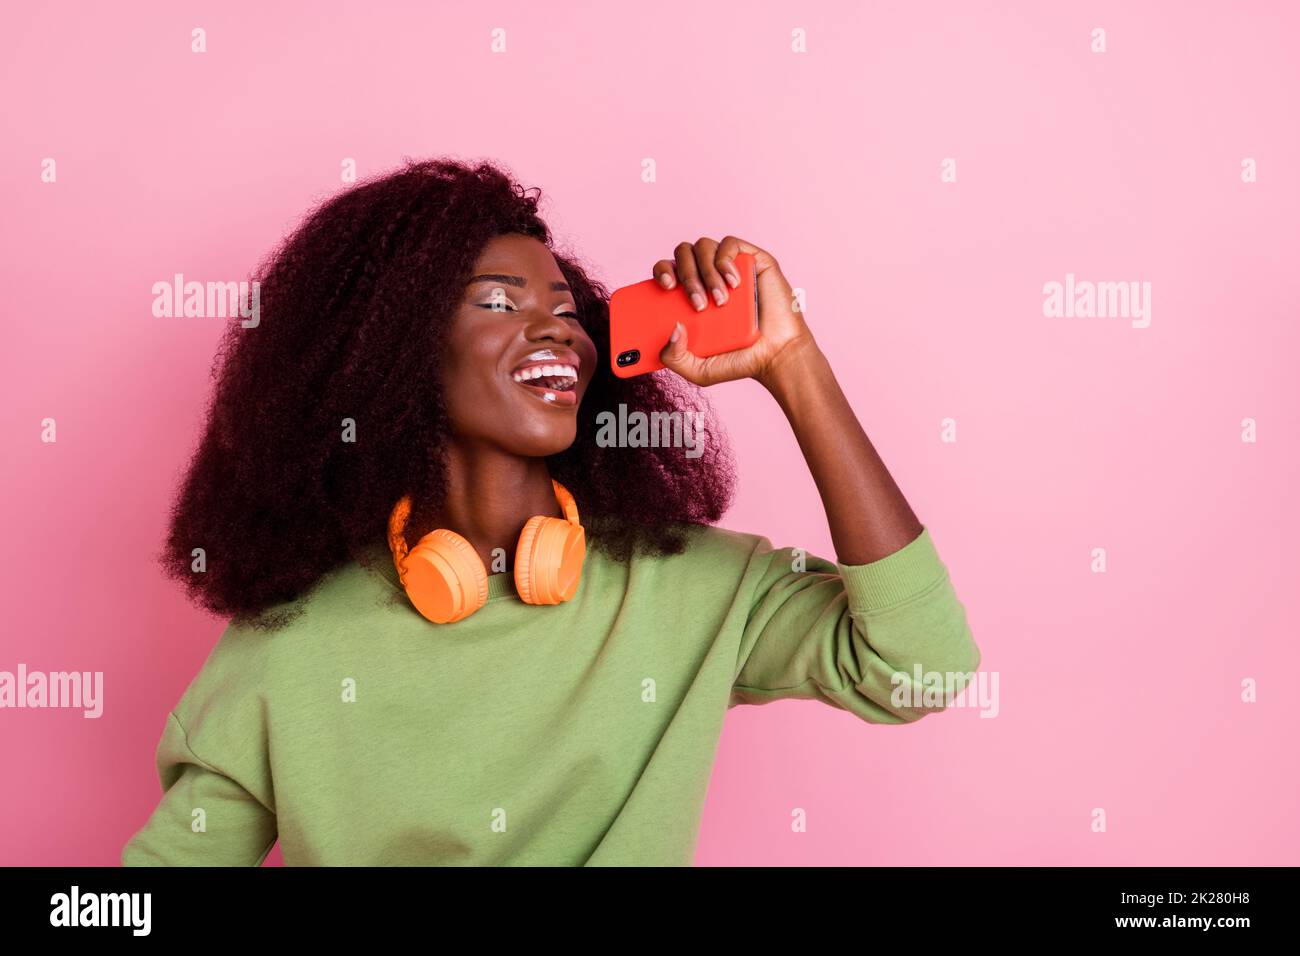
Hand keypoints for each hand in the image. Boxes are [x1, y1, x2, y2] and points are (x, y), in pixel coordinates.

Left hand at [654, 236, 818, 388]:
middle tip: (698, 304)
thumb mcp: (698, 370)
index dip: (661, 270)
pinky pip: (729, 244)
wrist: (776, 356)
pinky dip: (725, 261)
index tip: (665, 287)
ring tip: (721, 301)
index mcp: (687, 295)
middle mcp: (705, 276)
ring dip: (707, 272)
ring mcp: (727, 266)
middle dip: (687, 276)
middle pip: (682, 254)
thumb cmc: (738, 360)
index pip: (665, 270)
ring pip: (703, 246)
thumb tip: (672, 328)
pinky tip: (733, 283)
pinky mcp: (750, 260)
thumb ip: (675, 358)